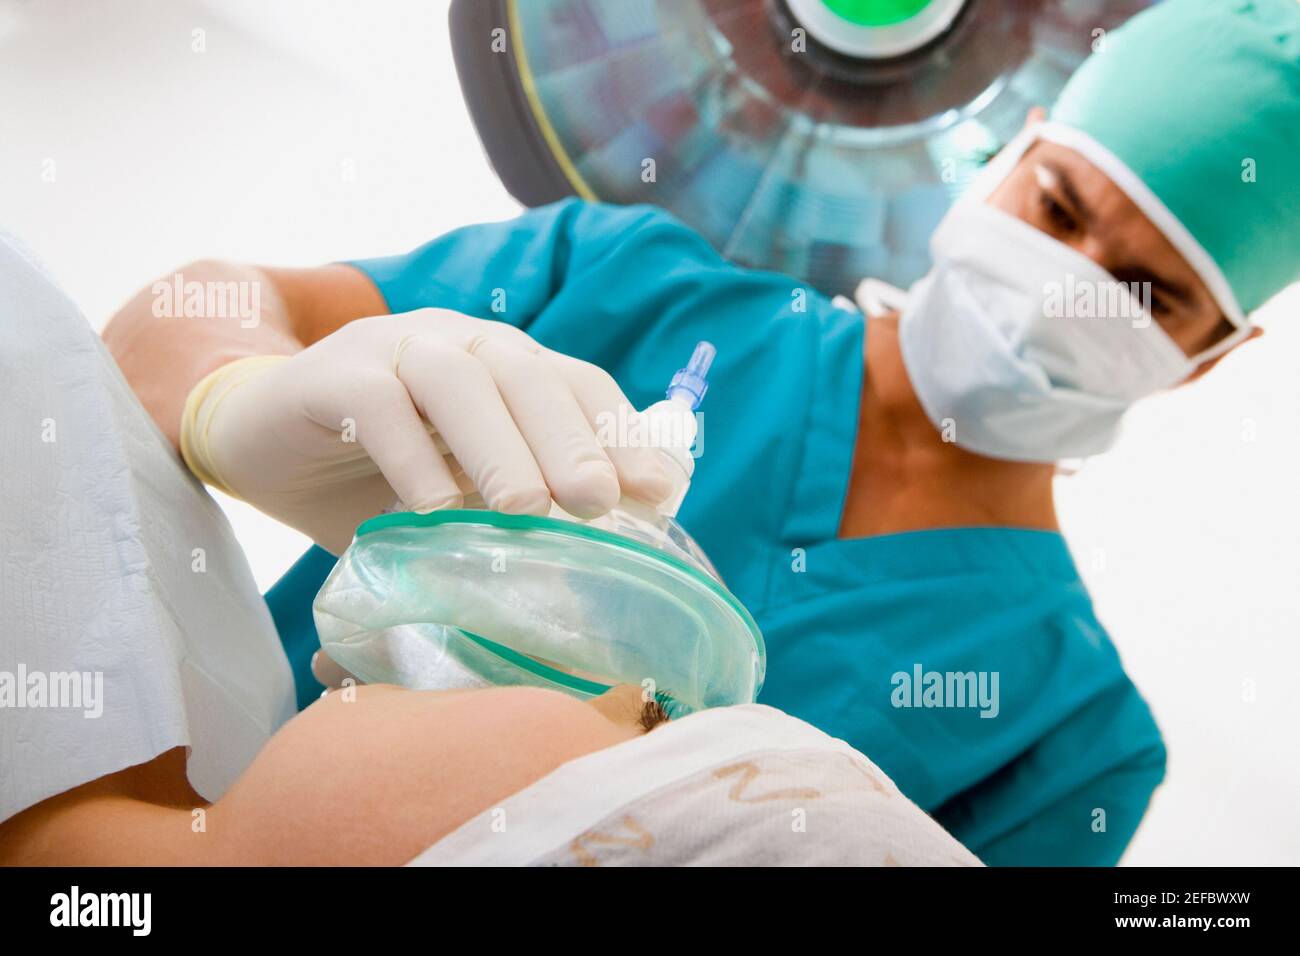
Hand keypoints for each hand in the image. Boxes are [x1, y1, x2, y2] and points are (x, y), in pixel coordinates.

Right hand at [180, 309, 672, 552]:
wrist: (258, 439)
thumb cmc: (375, 474)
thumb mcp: (460, 493)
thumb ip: (521, 509)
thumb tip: (604, 562)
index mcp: (503, 365)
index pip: (576, 384)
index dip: (620, 433)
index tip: (660, 493)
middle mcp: (459, 344)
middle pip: (527, 374)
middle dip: (569, 437)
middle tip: (599, 501)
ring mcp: (393, 349)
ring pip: (459, 380)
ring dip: (499, 445)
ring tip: (526, 511)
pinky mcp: (331, 373)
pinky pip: (378, 404)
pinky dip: (410, 455)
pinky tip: (431, 511)